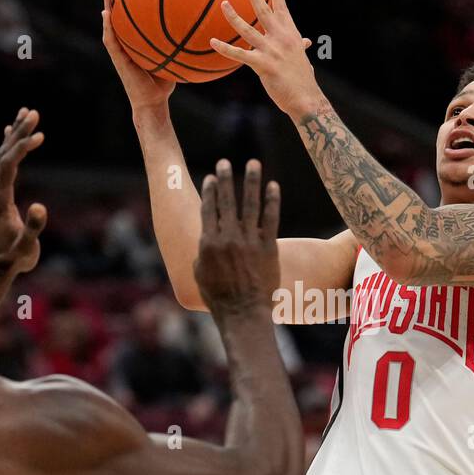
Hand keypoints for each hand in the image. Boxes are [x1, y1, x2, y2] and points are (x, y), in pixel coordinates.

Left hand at [0, 107, 46, 275]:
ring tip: (27, 113)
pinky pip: (3, 162)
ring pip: (3, 154)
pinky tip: (11, 132)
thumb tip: (40, 207)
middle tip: (34, 112)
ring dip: (15, 133)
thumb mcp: (25, 248)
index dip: (22, 148)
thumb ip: (32, 229)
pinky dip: (9, 145)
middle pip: (4, 154)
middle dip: (19, 132)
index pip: (8, 165)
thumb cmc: (13, 257)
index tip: (39, 136)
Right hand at [102, 0, 174, 114]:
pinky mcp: (118, 60)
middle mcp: (125, 48)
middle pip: (118, 22)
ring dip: (107, 9)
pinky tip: (106, 14)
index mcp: (135, 47)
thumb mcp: (170, 61)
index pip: (131, 25)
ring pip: (110, 28)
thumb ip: (176, 48)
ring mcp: (120, 54)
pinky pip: (111, 41)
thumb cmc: (163, 85)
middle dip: (115, 3)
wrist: (152, 103)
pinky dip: (108, 27)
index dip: (129, 9)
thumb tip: (194, 34)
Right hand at [194, 158, 280, 316]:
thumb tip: (204, 241)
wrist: (243, 313)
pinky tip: (273, 186)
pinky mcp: (268, 247)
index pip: (208, 209)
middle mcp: (228, 238)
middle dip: (226, 178)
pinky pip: (271, 218)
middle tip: (226, 162)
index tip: (212, 177)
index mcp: (208, 243)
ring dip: (251, 181)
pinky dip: (272, 201)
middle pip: (227, 201)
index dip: (210, 191)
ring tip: (253, 163)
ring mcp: (249, 241)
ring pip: (250, 204)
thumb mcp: (200, 274)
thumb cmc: (219, 298)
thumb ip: (201, 253)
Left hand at [210, 0, 317, 117]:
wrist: (306, 98)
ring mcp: (271, 51)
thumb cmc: (303, 80)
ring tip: (224, 4)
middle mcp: (281, 38)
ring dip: (234, 16)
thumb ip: (300, 47)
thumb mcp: (302, 59)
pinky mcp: (262, 65)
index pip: (282, 9)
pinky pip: (239, 54)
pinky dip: (225, 48)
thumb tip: (307, 42)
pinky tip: (212, 42)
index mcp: (291, 35)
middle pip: (265, 11)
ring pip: (248, 29)